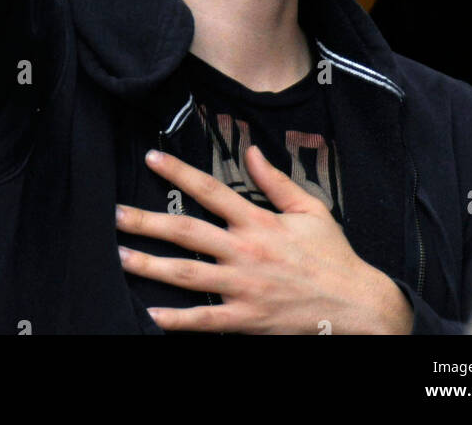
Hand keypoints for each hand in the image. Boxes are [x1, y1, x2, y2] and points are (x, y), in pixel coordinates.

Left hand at [116, 146, 413, 334]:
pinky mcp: (245, 319)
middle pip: (186, 232)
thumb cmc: (332, 255)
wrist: (354, 306)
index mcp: (258, 221)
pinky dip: (176, 320)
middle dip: (148, 222)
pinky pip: (204, 320)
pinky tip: (151, 315)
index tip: (151, 158)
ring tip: (122, 257)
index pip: (210, 189)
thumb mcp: (310, 209)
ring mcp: (243, 287)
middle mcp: (245, 251)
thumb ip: (276, 181)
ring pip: (186, 275)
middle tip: (117, 215)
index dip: (178, 172)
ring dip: (150, 266)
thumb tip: (251, 151)